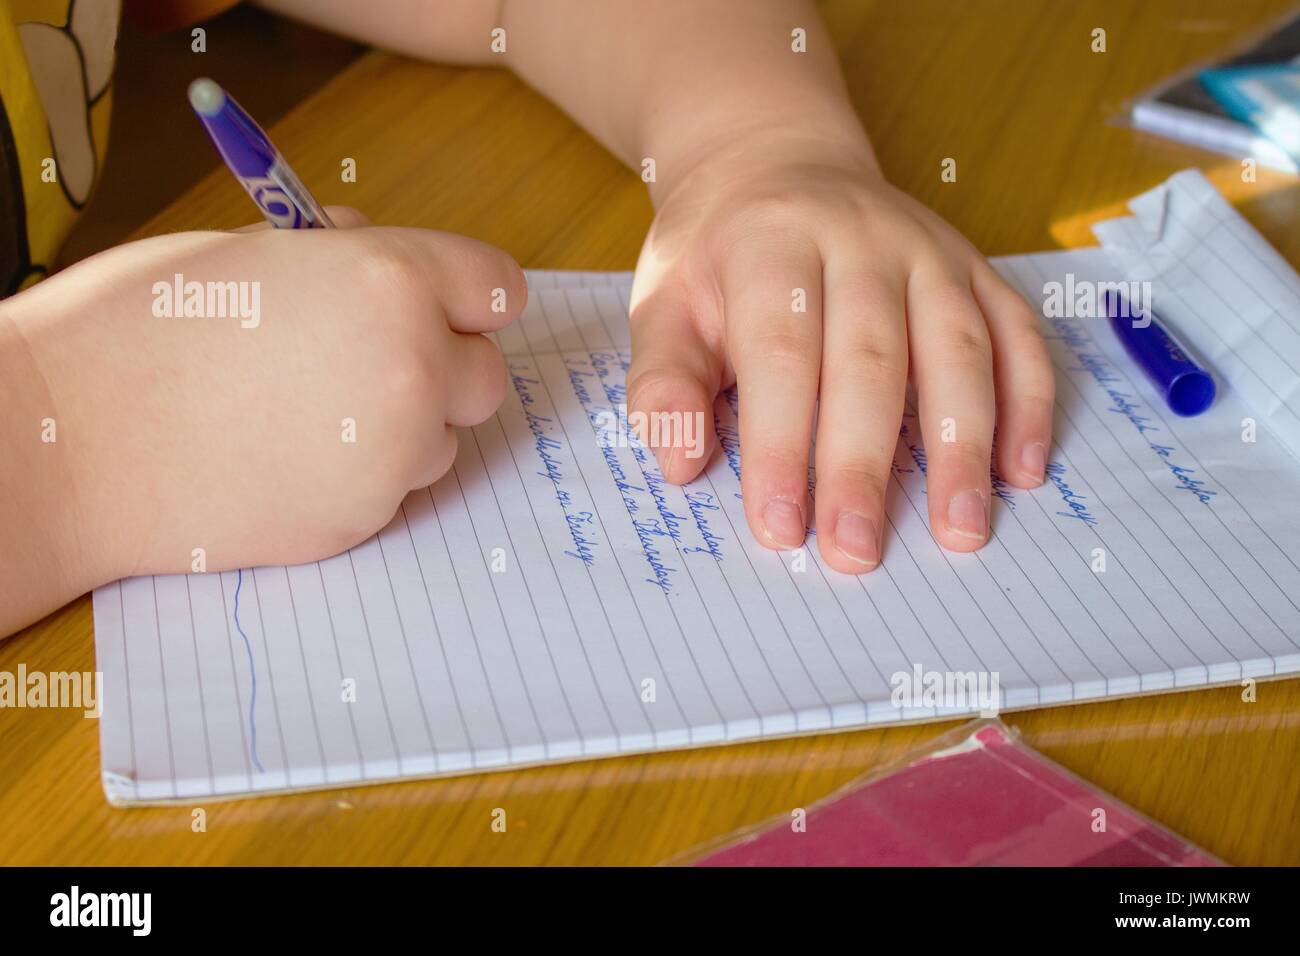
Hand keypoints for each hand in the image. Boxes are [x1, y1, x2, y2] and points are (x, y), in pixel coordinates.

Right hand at [8, 207, 523, 590]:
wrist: (69, 441)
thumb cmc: (142, 325)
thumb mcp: (251, 250)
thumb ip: (342, 255)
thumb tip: (379, 249)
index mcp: (393, 282)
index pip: (498, 287)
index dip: (470, 296)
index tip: (449, 306)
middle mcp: (414, 370)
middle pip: (486, 376)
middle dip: (445, 367)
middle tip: (369, 361)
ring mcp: (393, 455)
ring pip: (443, 441)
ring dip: (404, 428)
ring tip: (307, 413)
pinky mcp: (362, 520)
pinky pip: (392, 491)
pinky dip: (359, 476)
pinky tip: (283, 458)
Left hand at [627, 134, 1053, 572]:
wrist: (775, 164)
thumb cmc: (716, 254)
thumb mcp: (663, 303)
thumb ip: (666, 384)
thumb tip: (682, 465)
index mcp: (773, 245)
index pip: (781, 357)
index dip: (781, 446)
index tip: (780, 529)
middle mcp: (861, 240)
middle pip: (871, 360)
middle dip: (865, 464)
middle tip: (858, 551)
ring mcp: (929, 251)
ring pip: (958, 350)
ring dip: (962, 446)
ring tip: (961, 530)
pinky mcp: (975, 267)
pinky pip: (1018, 333)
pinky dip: (1030, 402)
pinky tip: (1023, 471)